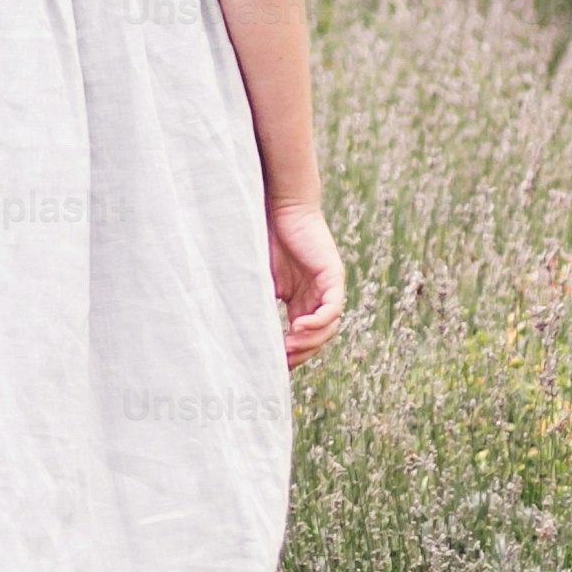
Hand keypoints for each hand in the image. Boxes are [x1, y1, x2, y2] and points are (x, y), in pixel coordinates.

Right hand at [270, 203, 345, 365]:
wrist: (279, 206)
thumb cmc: (264, 237)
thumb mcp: (259, 279)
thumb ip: (257, 303)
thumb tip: (239, 332)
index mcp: (302, 300)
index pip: (304, 337)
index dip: (292, 354)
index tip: (273, 365)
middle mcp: (318, 297)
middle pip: (318, 338)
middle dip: (301, 353)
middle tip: (281, 362)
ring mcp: (328, 287)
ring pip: (328, 328)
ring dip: (309, 342)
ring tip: (289, 347)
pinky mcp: (333, 276)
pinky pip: (332, 308)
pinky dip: (317, 322)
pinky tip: (298, 326)